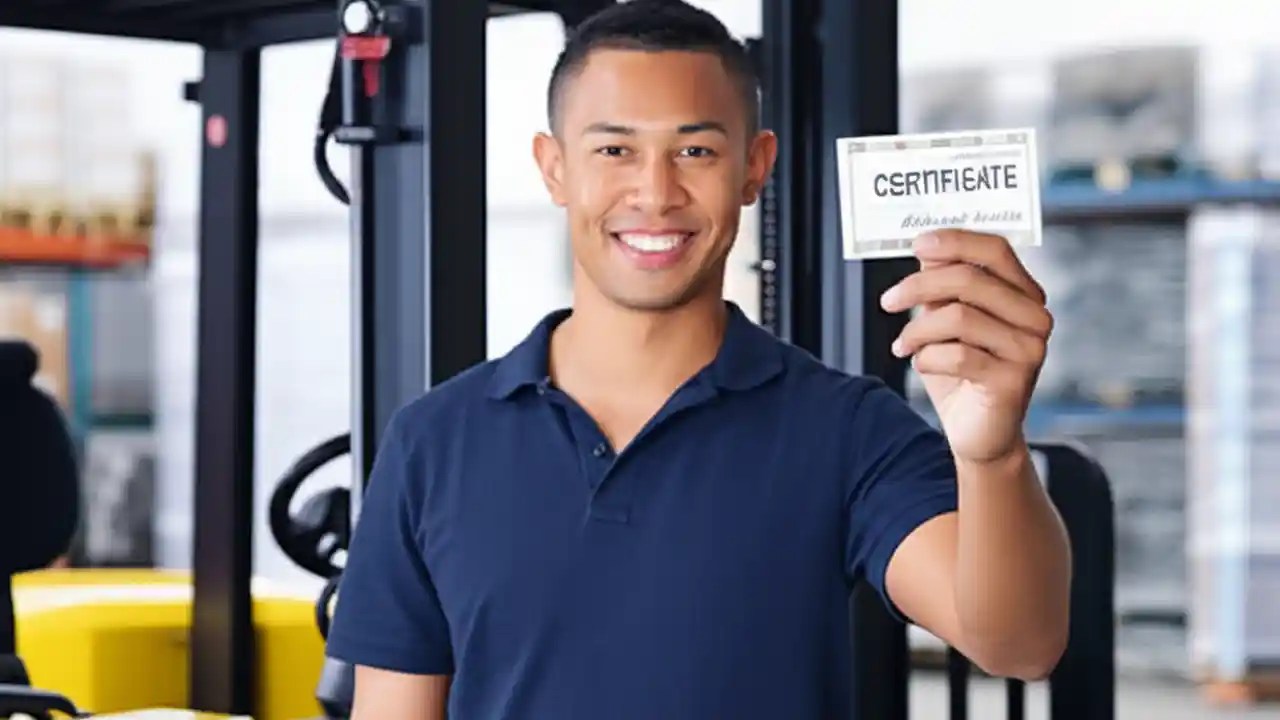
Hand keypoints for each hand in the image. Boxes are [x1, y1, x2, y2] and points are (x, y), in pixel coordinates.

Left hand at [879, 230, 1052, 464]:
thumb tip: (926, 249)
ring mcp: (1029, 349)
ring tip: (903, 344)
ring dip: (917, 330)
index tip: (917, 243)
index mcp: (1024, 294)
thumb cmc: (961, 372)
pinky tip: (921, 365)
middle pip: (970, 279)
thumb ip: (942, 285)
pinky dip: (927, 358)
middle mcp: (1035, 317)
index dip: (956, 241)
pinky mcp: (1014, 381)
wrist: (977, 433)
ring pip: (958, 317)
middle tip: (888, 300)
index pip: (996, 250)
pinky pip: (957, 355)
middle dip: (919, 286)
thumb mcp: (946, 321)